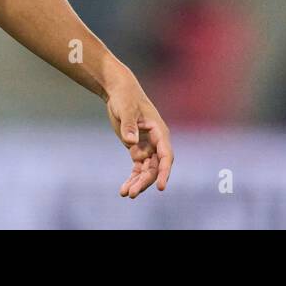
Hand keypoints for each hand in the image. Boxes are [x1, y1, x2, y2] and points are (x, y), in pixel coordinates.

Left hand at [105, 76, 172, 197]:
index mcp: (159, 131)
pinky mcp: (137, 149)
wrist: (119, 91)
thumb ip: (129, 126)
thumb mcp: (126, 109)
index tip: (160, 187)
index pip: (166, 156)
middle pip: (155, 167)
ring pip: (146, 170)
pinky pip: (137, 168)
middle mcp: (156, 142)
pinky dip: (132, 178)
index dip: (164, 172)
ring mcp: (147, 147)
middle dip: (145, 181)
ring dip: (138, 183)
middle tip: (132, 193)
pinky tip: (123, 189)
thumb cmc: (126, 97)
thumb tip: (131, 142)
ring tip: (126, 194)